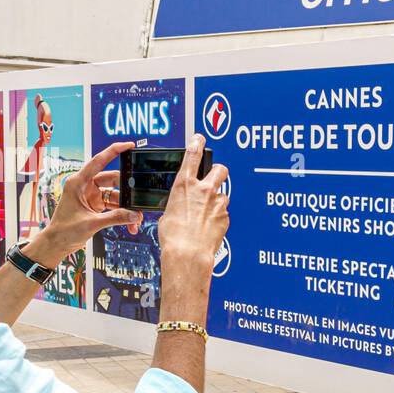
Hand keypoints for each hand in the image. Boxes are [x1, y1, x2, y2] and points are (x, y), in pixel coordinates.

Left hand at [34, 140, 142, 263]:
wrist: (57, 244)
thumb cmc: (64, 231)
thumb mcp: (91, 223)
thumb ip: (115, 218)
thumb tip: (134, 215)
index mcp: (78, 182)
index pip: (98, 161)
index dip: (114, 151)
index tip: (129, 145)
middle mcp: (85, 186)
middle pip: (113, 180)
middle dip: (128, 192)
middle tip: (139, 201)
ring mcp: (92, 196)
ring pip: (116, 195)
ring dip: (126, 208)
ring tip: (134, 220)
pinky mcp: (96, 205)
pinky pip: (114, 206)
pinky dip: (122, 214)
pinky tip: (129, 223)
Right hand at [157, 134, 229, 266]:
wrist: (188, 253)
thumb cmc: (174, 236)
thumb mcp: (168, 213)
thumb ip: (178, 203)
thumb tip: (181, 206)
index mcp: (184, 185)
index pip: (192, 156)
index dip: (196, 143)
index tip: (199, 138)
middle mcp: (203, 190)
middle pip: (220, 169)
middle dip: (218, 171)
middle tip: (214, 176)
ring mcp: (216, 202)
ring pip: (223, 194)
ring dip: (217, 200)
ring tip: (207, 214)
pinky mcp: (225, 216)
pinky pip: (223, 213)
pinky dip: (218, 218)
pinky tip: (209, 227)